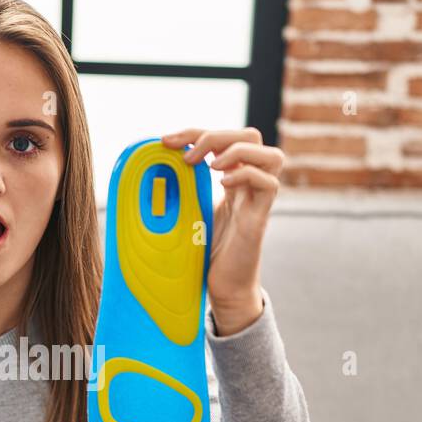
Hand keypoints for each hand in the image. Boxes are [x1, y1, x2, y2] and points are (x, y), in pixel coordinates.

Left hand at [161, 127, 282, 331]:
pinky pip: (268, 183)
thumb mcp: (188, 211)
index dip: (195, 132)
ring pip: (271, 154)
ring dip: (237, 151)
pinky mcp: (260, 218)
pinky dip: (246, 175)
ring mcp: (259, 200)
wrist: (222, 288)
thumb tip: (150, 168)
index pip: (224, 138)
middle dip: (216, 135)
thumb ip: (181, 188)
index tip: (166, 141)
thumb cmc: (205, 252)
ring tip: (211, 166)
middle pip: (251, 136)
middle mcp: (250, 184)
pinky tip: (223, 184)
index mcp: (233, 178)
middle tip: (187, 154)